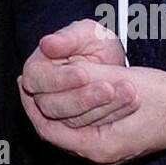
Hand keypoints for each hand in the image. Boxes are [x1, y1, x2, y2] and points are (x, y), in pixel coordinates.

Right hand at [19, 20, 137, 128]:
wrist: (113, 63)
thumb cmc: (95, 44)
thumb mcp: (85, 33)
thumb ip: (67, 38)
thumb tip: (47, 45)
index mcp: (38, 69)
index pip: (37, 79)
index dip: (60, 79)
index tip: (83, 74)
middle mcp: (43, 94)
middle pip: (51, 106)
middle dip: (82, 99)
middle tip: (108, 89)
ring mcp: (59, 114)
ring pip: (71, 121)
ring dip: (100, 110)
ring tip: (126, 94)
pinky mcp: (77, 128)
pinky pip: (87, 131)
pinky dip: (110, 119)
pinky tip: (128, 105)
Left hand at [21, 61, 165, 164]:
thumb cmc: (162, 98)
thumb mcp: (121, 83)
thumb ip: (87, 81)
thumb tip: (57, 69)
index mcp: (100, 147)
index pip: (50, 132)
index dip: (32, 107)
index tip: (24, 84)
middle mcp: (101, 155)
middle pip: (57, 133)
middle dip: (40, 107)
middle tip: (28, 82)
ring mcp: (110, 151)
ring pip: (70, 131)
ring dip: (56, 109)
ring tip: (44, 85)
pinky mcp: (117, 143)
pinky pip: (84, 130)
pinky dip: (74, 112)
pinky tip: (71, 93)